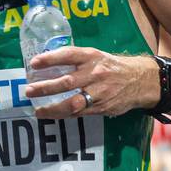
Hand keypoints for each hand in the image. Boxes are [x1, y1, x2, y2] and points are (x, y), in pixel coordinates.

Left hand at [24, 48, 160, 117]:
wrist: (141, 80)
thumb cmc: (112, 67)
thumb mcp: (97, 56)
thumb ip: (77, 60)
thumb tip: (49, 64)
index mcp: (92, 57)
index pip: (68, 55)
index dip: (50, 59)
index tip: (33, 63)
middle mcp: (95, 73)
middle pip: (67, 82)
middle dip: (45, 87)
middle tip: (29, 90)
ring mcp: (99, 92)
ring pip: (73, 103)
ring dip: (53, 108)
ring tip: (38, 111)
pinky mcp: (102, 107)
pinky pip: (80, 113)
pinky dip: (64, 115)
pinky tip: (52, 115)